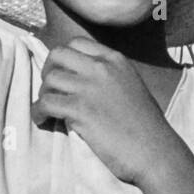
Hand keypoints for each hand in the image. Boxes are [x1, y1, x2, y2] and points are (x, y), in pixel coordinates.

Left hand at [31, 38, 181, 184]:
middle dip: (48, 70)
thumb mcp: (131, 86)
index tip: (61, 73)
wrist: (155, 150)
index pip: (77, 43)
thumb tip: (81, 79)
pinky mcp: (80, 109)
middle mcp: (102, 67)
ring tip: (47, 110)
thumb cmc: (146, 126)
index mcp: (116, 60)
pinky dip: (39, 112)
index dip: (63, 58)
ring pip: (49, 79)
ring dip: (43, 94)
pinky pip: (46, 102)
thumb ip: (109, 76)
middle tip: (50, 89)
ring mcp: (90, 87)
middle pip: (58, 54)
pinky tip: (43, 120)